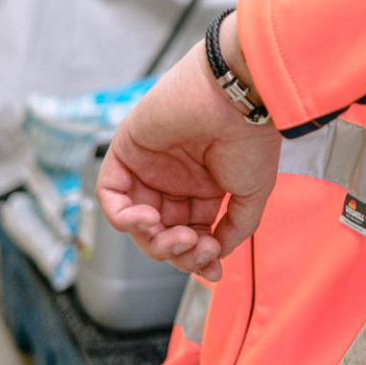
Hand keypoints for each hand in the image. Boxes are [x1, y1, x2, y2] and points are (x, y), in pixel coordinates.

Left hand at [96, 30, 280, 279]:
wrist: (237, 97)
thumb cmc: (251, 138)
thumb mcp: (254, 193)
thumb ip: (235, 228)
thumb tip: (215, 254)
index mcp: (204, 185)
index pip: (191, 232)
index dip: (198, 257)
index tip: (213, 267)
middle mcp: (176, 177)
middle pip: (162, 233)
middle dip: (177, 251)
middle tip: (196, 247)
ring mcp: (150, 166)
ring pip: (136, 221)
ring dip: (152, 240)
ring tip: (176, 236)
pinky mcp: (127, 151)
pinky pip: (111, 195)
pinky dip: (123, 217)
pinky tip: (148, 220)